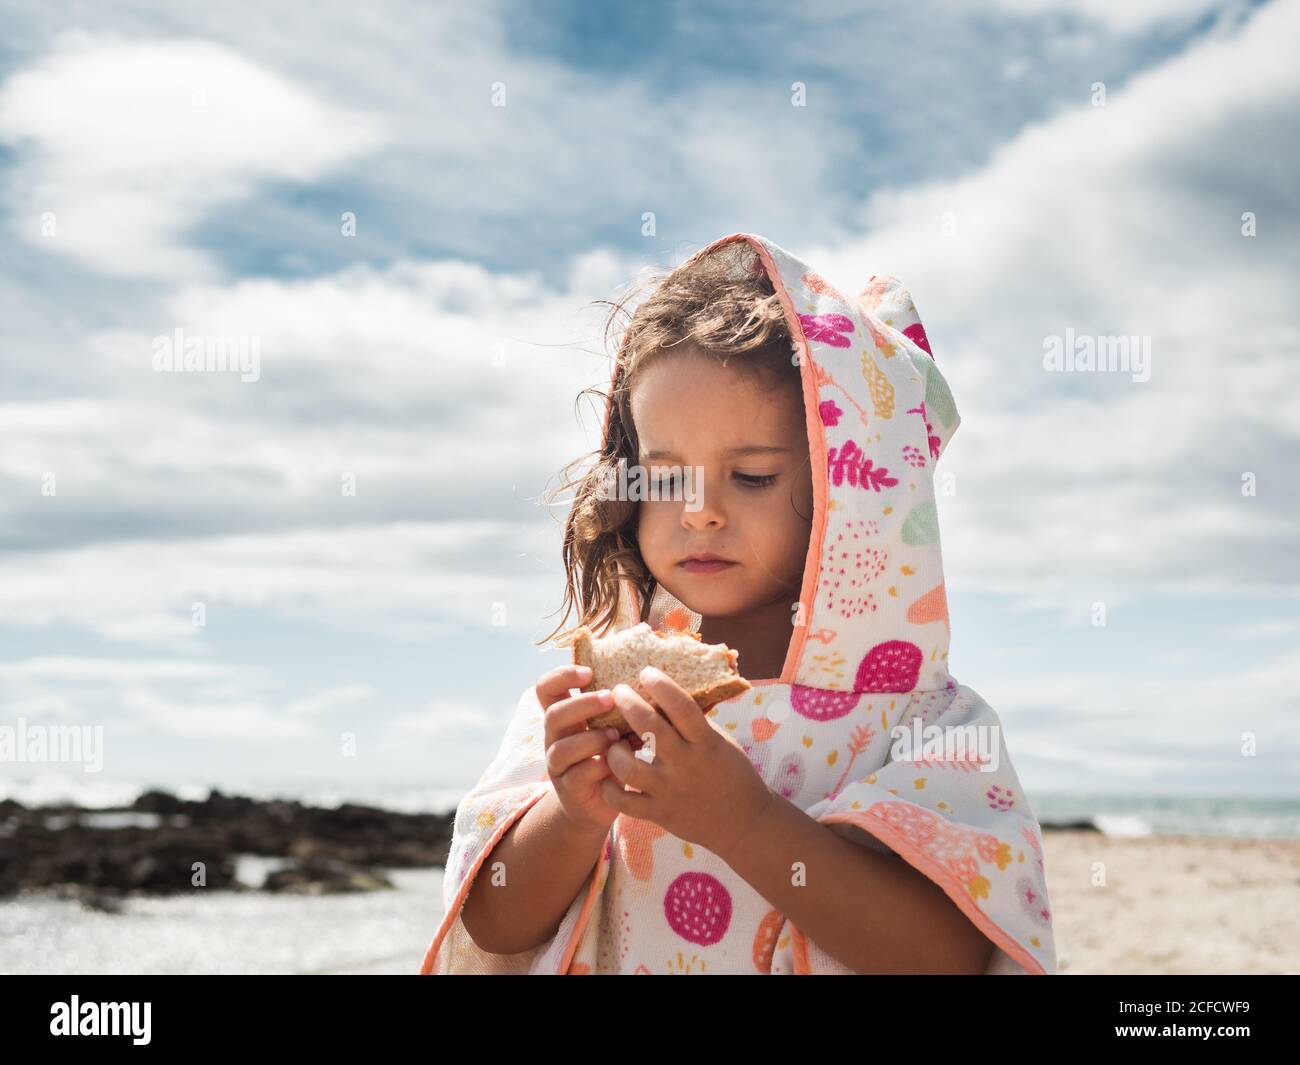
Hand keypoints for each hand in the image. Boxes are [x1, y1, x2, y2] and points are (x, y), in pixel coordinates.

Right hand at [536, 664, 622, 833]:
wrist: (599, 803)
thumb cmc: (611, 754)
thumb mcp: (611, 727)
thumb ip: (618, 707)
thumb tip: (653, 678)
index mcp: (564, 717)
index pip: (546, 689)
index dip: (562, 676)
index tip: (588, 672)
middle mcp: (555, 738)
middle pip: (553, 715)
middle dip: (582, 704)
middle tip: (610, 698)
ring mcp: (559, 766)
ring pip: (562, 748)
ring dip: (591, 739)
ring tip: (616, 736)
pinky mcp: (570, 789)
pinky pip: (577, 775)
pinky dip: (597, 767)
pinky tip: (615, 762)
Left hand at [599, 666, 774, 861]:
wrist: (743, 822)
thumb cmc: (731, 773)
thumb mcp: (718, 741)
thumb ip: (694, 722)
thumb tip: (665, 692)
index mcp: (705, 742)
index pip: (681, 705)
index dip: (661, 685)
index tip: (646, 671)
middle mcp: (686, 763)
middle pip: (649, 728)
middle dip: (627, 704)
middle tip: (618, 691)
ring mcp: (670, 790)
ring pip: (627, 767)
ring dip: (613, 749)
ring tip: (612, 741)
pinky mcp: (659, 814)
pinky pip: (623, 802)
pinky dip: (610, 787)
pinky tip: (608, 774)